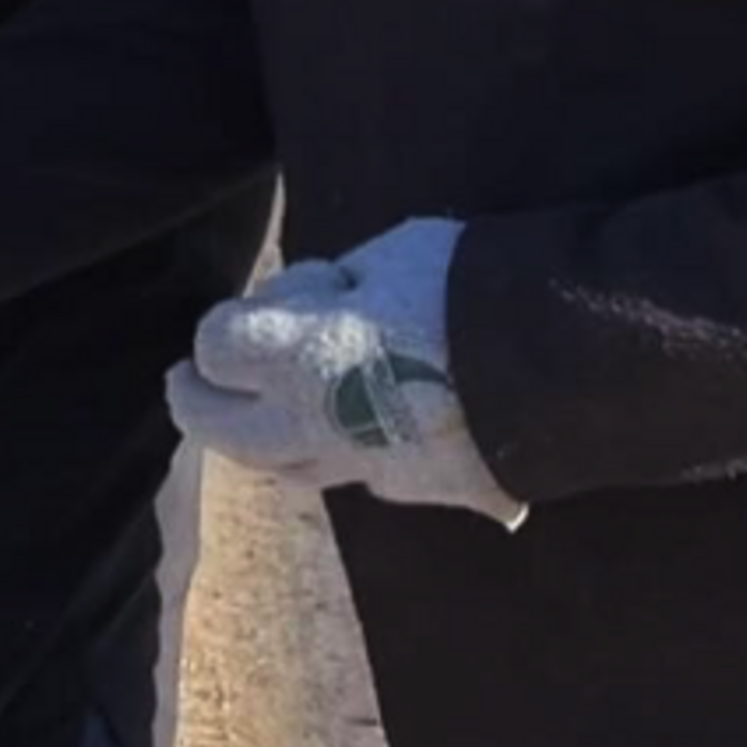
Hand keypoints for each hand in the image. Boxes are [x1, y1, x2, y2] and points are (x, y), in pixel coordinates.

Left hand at [169, 218, 524, 525]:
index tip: (243, 312)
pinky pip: (357, 477)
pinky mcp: (410, 490)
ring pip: (282, 468)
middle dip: (195, 402)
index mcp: (295, 356)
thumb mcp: (390, 256)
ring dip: (258, 441)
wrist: (560, 362)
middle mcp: (312, 422)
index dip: (224, 325)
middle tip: (187, 381)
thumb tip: (318, 304)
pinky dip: (343, 455)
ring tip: (254, 419)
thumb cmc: (467, 288)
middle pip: (217, 430)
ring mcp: (359, 465)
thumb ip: (336, 288)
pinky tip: (353, 434)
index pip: (214, 348)